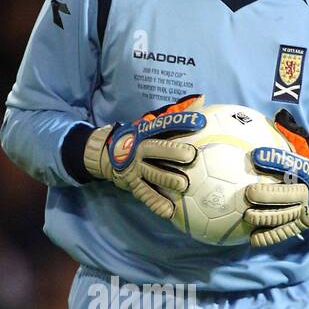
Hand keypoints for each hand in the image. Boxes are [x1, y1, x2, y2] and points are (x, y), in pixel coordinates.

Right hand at [83, 94, 205, 218]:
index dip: (181, 121)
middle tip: (190, 156)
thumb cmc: (139, 137)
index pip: (165, 124)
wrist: (106, 153)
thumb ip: (177, 113)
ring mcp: (136, 168)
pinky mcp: (133, 184)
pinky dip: (157, 203)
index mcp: (147, 132)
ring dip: (168, 180)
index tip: (200, 120)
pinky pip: (146, 195)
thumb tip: (202, 98)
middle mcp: (140, 149)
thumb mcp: (153, 122)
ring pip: (154, 174)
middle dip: (173, 152)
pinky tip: (169, 211)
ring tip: (183, 185)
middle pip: (157, 150)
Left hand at [243, 111, 308, 247]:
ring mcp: (306, 212)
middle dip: (267, 195)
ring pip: (284, 217)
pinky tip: (253, 238)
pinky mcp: (302, 226)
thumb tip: (279, 115)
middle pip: (287, 195)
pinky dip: (269, 237)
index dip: (273, 159)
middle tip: (248, 192)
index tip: (255, 155)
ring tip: (247, 216)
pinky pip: (284, 233)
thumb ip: (294, 136)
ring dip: (265, 217)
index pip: (291, 164)